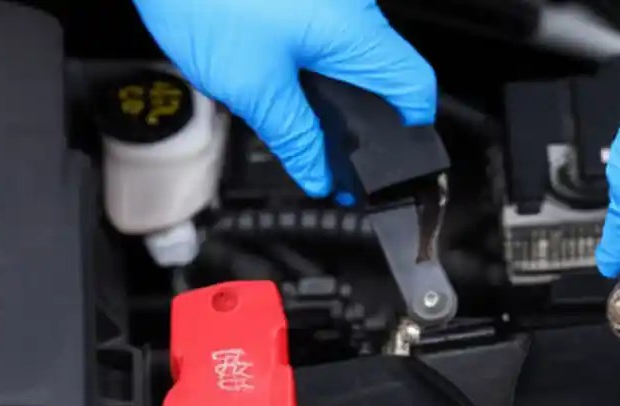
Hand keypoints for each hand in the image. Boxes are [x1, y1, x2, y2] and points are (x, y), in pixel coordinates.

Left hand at [134, 0, 436, 196]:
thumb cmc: (204, 0)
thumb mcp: (252, 89)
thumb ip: (294, 138)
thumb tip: (319, 174)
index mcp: (355, 30)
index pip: (414, 85)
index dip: (410, 130)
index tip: (389, 159)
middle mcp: (352, 4)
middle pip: (383, 70)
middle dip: (360, 116)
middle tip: (332, 153)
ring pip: (351, 50)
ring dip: (331, 89)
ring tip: (295, 117)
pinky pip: (324, 30)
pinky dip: (311, 61)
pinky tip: (276, 77)